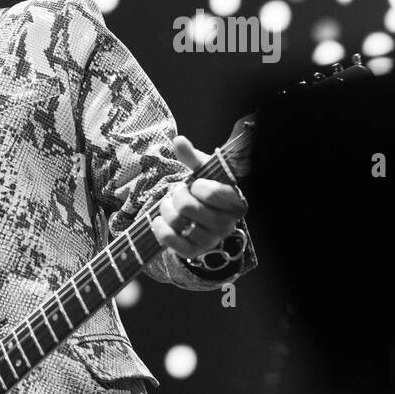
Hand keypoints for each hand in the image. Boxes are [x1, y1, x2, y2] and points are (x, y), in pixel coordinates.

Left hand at [152, 135, 248, 257]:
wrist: (201, 219)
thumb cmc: (205, 192)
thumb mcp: (203, 173)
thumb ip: (192, 157)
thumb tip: (179, 140)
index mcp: (235, 203)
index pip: (212, 193)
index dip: (198, 186)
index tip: (196, 184)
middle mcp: (226, 225)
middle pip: (188, 208)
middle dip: (177, 195)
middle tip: (179, 192)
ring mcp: (210, 240)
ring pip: (177, 222)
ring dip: (166, 209)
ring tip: (170, 205)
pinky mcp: (193, 252)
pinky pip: (169, 240)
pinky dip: (159, 227)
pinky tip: (160, 219)